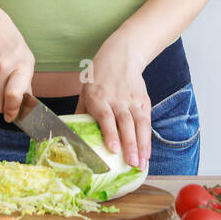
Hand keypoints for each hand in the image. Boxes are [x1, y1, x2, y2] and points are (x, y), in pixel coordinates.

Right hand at [0, 5, 34, 122]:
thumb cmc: (11, 44)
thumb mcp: (27, 59)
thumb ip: (26, 83)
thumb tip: (23, 106)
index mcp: (20, 65)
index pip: (13, 95)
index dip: (12, 110)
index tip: (12, 115)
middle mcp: (2, 68)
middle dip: (1, 110)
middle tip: (4, 106)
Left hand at [75, 37, 149, 168]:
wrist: (121, 56)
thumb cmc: (99, 77)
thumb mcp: (86, 91)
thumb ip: (81, 112)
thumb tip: (72, 135)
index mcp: (98, 97)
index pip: (106, 117)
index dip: (110, 133)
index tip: (113, 149)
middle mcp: (117, 99)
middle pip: (125, 123)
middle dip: (130, 145)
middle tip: (131, 163)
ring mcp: (132, 100)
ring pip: (139, 124)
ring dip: (141, 145)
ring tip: (141, 164)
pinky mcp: (143, 101)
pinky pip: (146, 122)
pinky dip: (147, 139)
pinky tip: (147, 153)